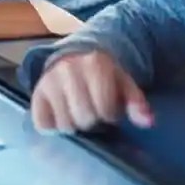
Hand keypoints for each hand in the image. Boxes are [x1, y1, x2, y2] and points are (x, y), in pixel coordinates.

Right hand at [30, 49, 151, 131]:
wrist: (73, 58)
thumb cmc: (103, 76)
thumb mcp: (123, 83)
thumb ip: (136, 102)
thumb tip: (147, 121)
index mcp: (95, 63)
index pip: (105, 107)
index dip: (110, 114)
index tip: (109, 108)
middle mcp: (68, 68)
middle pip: (84, 117)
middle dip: (92, 120)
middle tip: (92, 111)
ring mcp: (49, 80)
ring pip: (64, 124)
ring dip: (73, 124)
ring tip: (77, 112)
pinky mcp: (36, 93)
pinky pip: (43, 124)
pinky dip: (52, 126)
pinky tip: (61, 115)